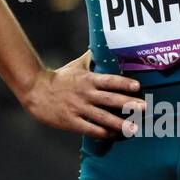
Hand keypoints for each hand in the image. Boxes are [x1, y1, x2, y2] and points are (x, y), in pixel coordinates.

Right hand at [23, 51, 145, 137]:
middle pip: (110, 99)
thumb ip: (91, 58)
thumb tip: (103, 45)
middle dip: (128, 104)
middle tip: (144, 108)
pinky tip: (113, 135)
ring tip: (134, 128)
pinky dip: (102, 132)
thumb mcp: (76, 66)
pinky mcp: (71, 121)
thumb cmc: (59, 78)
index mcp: (88, 80)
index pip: (109, 80)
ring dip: (120, 123)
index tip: (137, 86)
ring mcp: (78, 108)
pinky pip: (89, 128)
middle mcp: (85, 94)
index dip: (123, 83)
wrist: (35, 90)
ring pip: (102, 117)